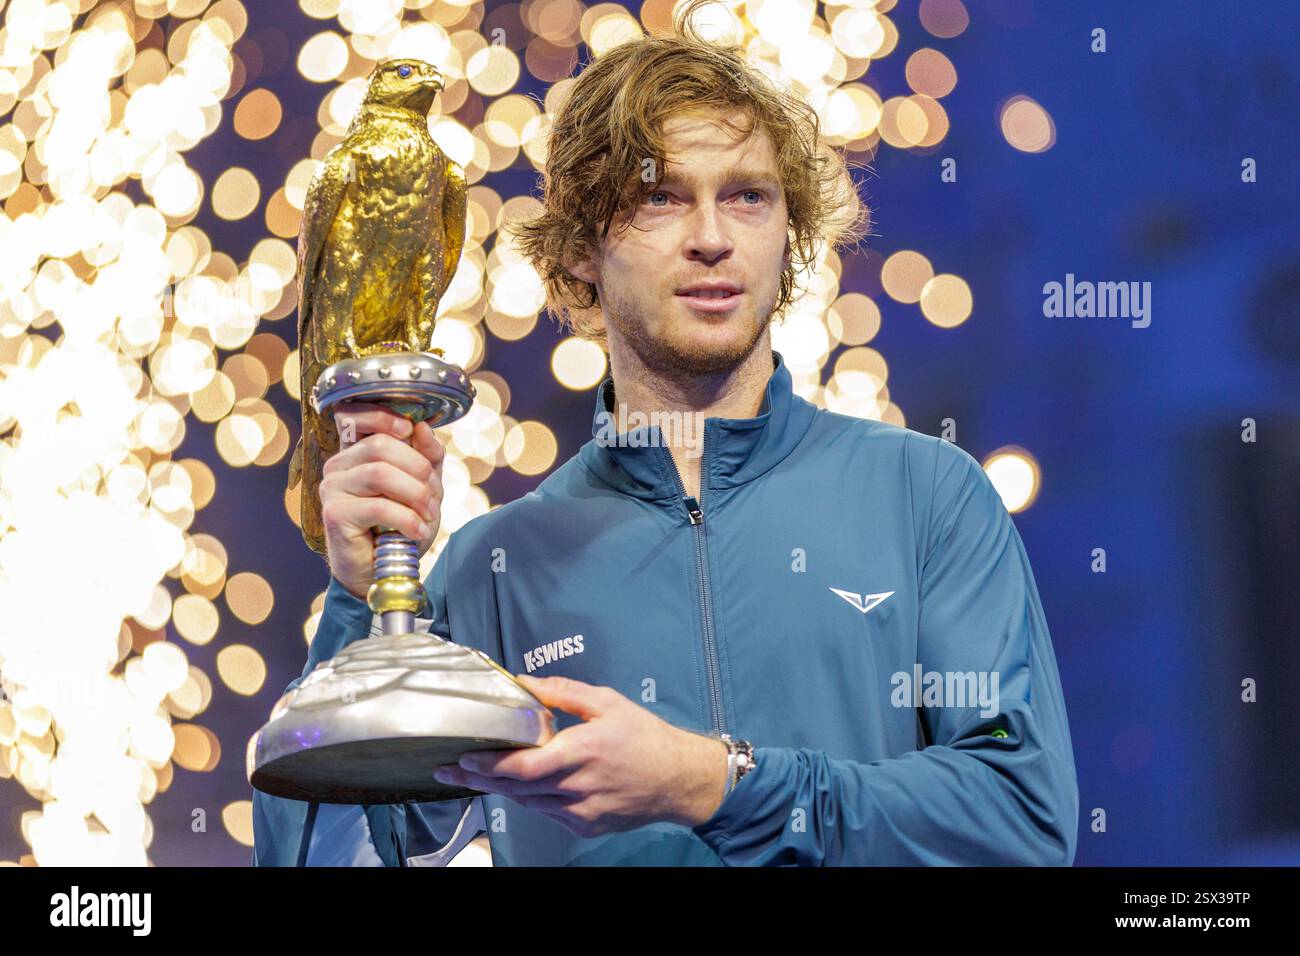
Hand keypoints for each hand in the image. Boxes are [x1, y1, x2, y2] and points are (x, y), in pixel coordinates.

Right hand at [319, 402, 444, 601]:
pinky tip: (417, 531)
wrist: (383, 571)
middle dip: (418, 469)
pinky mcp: (335, 514)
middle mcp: (338, 466)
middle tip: (433, 496)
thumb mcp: (423, 487)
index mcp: (356, 453)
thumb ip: (426, 457)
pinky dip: (407, 518)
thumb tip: (423, 428)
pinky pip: (378, 506)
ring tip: (428, 515)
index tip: (411, 430)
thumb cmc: (400, 526)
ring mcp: (333, 489)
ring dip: (415, 494)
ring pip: (380, 473)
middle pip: (381, 445)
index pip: (356, 416)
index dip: (385, 416)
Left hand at [432, 675, 729, 836]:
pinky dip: (529, 798)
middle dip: (479, 779)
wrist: (678, 780)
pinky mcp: (586, 826)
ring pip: (528, 803)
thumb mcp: (608, 702)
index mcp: (583, 752)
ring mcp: (581, 811)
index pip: (525, 766)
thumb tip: (525, 682)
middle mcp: (579, 787)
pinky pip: (547, 813)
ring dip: (500, 789)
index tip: (465, 758)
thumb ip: (563, 692)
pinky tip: (518, 786)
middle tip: (450, 772)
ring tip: (473, 777)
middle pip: (517, 788)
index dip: (491, 765)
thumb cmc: (645, 737)